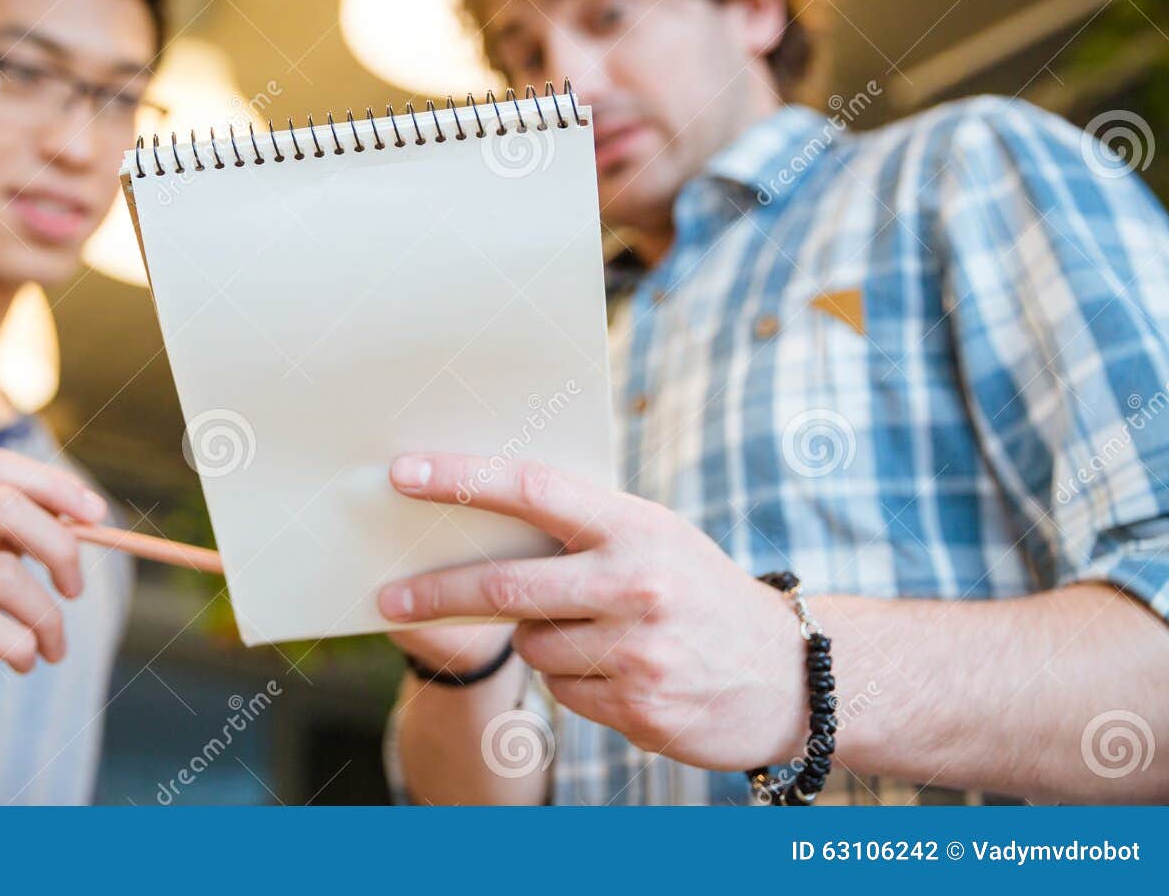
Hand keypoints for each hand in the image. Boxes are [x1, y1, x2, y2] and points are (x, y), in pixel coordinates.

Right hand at [0, 448, 108, 788]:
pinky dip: (22, 645)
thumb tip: (78, 514)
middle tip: (76, 588)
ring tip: (49, 648)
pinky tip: (21, 663)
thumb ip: (2, 545)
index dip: (52, 486)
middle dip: (60, 544)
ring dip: (47, 617)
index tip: (97, 516)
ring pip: (3, 574)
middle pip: (0, 504)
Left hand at [376, 453, 807, 771]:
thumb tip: (480, 516)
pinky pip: (562, 691)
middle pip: (505, 586)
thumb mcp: (657, 537)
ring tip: (597, 634)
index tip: (403, 472)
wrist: (792, 675)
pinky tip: (621, 671)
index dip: (461, 479)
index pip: (531, 488)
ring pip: (532, 645)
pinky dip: (573, 680)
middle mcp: (634, 584)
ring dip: (541, 640)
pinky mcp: (638, 707)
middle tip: (389, 595)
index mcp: (634, 526)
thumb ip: (584, 528)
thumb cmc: (701, 591)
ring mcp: (637, 651)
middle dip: (437, 591)